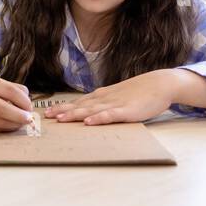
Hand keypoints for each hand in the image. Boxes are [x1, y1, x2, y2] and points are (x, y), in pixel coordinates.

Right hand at [0, 75, 33, 131]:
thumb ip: (14, 89)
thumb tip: (28, 104)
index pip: (9, 91)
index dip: (23, 100)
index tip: (30, 107)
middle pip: (2, 109)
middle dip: (19, 116)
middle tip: (29, 119)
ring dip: (14, 124)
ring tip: (21, 123)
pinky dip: (5, 128)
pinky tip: (10, 125)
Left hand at [44, 70, 180, 124]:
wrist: (160, 84)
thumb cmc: (139, 92)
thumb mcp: (117, 96)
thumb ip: (103, 103)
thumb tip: (89, 112)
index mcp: (101, 96)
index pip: (78, 102)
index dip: (62, 108)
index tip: (47, 113)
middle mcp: (104, 99)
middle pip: (80, 105)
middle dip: (62, 112)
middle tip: (46, 118)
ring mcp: (115, 104)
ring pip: (91, 110)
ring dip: (75, 115)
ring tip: (60, 120)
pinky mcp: (127, 110)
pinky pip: (110, 115)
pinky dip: (99, 118)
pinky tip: (89, 122)